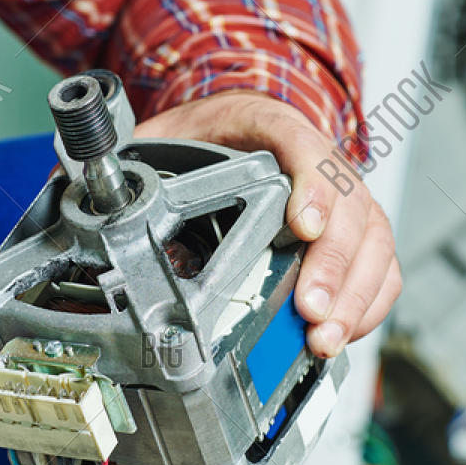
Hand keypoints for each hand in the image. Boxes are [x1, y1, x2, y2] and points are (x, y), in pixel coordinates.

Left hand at [134, 92, 399, 357]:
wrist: (240, 126)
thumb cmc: (210, 137)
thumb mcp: (167, 134)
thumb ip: (136, 160)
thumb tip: (83, 190)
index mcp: (273, 127)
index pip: (304, 146)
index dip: (311, 188)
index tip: (299, 225)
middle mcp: (323, 162)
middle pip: (350, 207)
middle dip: (333, 264)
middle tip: (310, 310)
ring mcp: (348, 200)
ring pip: (374, 243)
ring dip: (354, 296)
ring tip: (325, 338)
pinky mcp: (359, 235)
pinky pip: (382, 270)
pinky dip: (368, 306)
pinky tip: (343, 334)